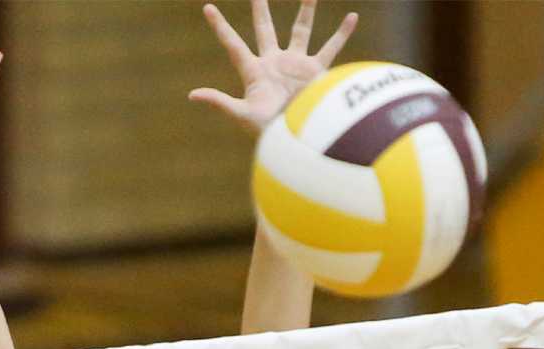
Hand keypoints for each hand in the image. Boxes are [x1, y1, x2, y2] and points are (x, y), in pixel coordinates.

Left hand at [192, 0, 358, 132]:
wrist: (297, 140)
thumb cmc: (268, 132)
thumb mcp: (242, 115)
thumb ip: (220, 102)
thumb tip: (192, 94)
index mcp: (254, 71)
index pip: (233, 44)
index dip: (220, 27)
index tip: (207, 8)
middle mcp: (274, 64)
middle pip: (265, 29)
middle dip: (260, 11)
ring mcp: (296, 65)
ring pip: (301, 31)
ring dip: (306, 11)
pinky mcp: (316, 72)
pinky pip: (331, 48)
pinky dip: (342, 34)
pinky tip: (352, 17)